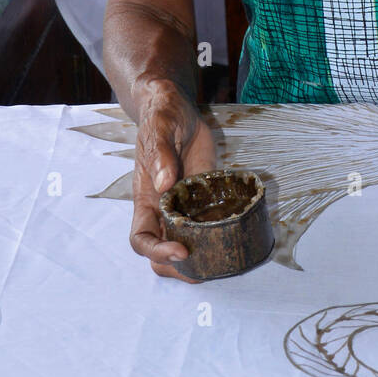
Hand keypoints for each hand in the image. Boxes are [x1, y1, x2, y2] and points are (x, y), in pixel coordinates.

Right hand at [129, 77, 219, 280]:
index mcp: (146, 199)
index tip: (180, 250)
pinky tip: (236, 239)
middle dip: (178, 268)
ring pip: (186, 244)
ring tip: (222, 262)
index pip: (141, 238)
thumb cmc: (162, 117)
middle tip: (205, 268)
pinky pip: (208, 225)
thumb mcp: (161, 130)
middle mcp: (163, 209)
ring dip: (200, 259)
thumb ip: (161, 155)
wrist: (177, 109)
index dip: (156, 251)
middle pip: (161, 253)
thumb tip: (164, 184)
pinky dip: (219, 237)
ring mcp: (185, 206)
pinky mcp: (205, 198)